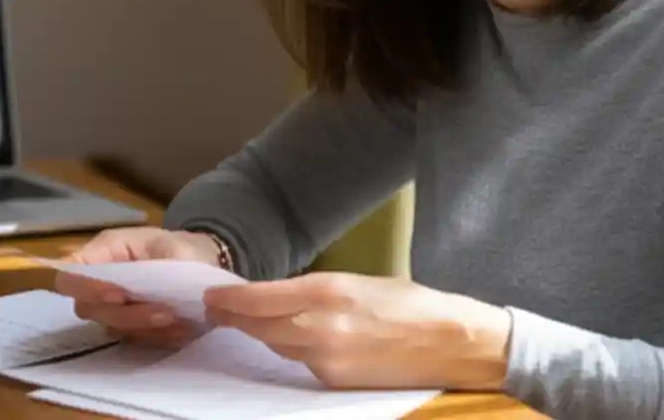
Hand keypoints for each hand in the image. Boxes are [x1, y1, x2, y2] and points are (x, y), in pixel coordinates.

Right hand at [55, 226, 222, 346]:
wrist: (207, 268)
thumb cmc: (185, 249)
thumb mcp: (177, 249)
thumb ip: (157, 268)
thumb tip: (143, 290)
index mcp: (104, 252)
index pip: (69, 275)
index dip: (85, 288)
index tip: (119, 296)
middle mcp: (100, 283)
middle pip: (88, 309)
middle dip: (126, 314)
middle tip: (164, 312)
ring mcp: (113, 308)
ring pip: (112, 328)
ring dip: (145, 328)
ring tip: (178, 319)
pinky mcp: (130, 328)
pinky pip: (135, 341)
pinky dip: (158, 338)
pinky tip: (181, 328)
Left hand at [204, 272, 510, 389]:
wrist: (450, 343)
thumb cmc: (411, 303)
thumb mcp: (359, 282)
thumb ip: (316, 291)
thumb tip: (281, 296)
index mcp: (328, 293)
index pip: (259, 299)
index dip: (230, 299)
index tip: (212, 295)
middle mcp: (320, 328)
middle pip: (260, 326)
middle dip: (235, 317)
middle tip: (215, 308)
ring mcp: (326, 359)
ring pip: (276, 345)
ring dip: (258, 332)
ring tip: (242, 320)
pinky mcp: (335, 381)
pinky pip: (298, 362)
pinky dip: (286, 347)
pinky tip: (283, 338)